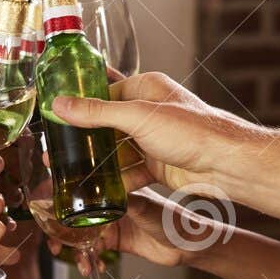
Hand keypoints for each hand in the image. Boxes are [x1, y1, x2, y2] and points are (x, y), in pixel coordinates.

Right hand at [46, 189, 225, 273]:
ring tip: (62, 254)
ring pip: (84, 225)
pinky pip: (96, 245)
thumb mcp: (146, 202)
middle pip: (78, 200)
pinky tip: (91, 266)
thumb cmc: (178, 214)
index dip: (61, 178)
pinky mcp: (121, 237)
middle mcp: (116, 194)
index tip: (43, 188)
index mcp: (121, 177)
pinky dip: (89, 255)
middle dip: (60, 217)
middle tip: (48, 232)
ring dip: (72, 241)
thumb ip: (120, 197)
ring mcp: (117, 216)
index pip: (84, 170)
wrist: (195, 248)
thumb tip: (93, 190)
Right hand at [49, 72, 247, 193]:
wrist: (225, 165)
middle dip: (84, 140)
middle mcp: (149, 112)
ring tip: (69, 173)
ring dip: (97, 164)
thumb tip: (60, 105)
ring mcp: (153, 140)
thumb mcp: (137, 117)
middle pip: (107, 125)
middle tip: (56, 152)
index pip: (104, 93)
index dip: (79, 105)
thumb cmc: (192, 131)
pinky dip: (116, 181)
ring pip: (117, 151)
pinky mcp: (157, 165)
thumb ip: (96, 113)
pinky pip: (130, 172)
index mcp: (146, 88)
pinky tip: (99, 190)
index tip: (55, 115)